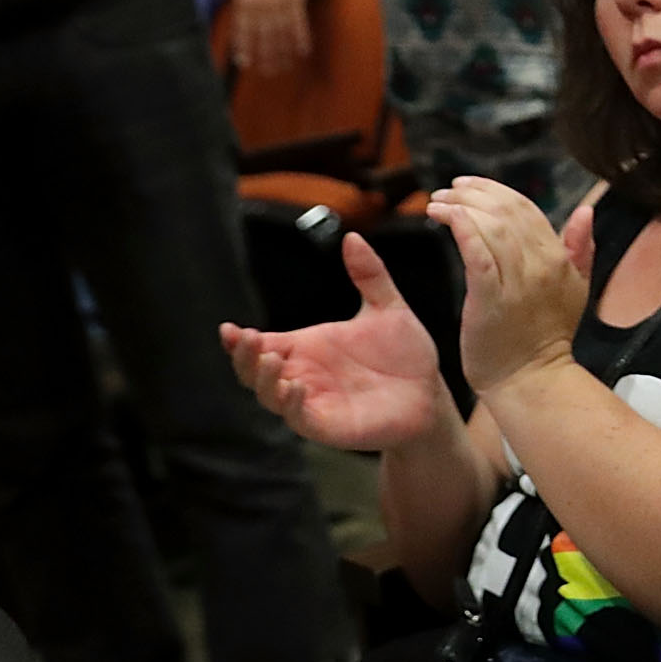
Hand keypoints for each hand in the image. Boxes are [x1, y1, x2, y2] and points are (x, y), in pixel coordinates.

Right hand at [219, 234, 445, 450]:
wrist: (432, 393)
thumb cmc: (406, 355)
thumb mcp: (387, 309)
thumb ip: (369, 275)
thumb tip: (352, 235)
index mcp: (307, 348)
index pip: (261, 344)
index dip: (239, 340)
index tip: (228, 328)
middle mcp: (303, 375)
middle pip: (253, 371)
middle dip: (243, 357)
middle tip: (247, 339)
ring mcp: (312, 401)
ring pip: (269, 396)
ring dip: (264, 379)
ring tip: (272, 358)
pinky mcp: (327, 425)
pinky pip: (299, 417)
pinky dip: (291, 403)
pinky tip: (296, 385)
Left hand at [228, 0, 311, 73]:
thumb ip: (242, 16)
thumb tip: (240, 43)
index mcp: (245, 3)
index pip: (243, 29)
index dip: (244, 47)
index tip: (245, 63)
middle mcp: (262, 4)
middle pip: (264, 35)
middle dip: (266, 55)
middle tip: (268, 71)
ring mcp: (280, 2)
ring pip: (282, 32)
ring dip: (284, 52)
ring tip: (284, 66)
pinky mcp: (296, 0)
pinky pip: (298, 23)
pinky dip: (301, 38)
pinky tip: (302, 51)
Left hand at [429, 179, 591, 397]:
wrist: (532, 380)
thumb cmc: (546, 337)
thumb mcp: (575, 289)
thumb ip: (580, 248)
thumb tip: (585, 211)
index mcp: (559, 259)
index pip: (527, 209)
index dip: (496, 191)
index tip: (469, 184)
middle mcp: (541, 265)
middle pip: (507, 212)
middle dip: (474, 193)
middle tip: (449, 189)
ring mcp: (517, 283)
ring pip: (492, 228)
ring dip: (462, 207)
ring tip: (437, 202)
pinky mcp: (490, 299)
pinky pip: (477, 254)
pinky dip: (463, 229)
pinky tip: (445, 217)